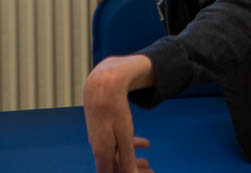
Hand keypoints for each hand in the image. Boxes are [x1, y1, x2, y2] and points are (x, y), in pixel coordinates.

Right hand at [83, 54, 154, 172]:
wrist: (102, 86)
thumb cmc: (114, 110)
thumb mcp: (124, 135)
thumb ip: (127, 156)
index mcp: (101, 152)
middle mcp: (98, 148)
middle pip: (116, 166)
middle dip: (134, 171)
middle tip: (152, 171)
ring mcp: (100, 139)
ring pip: (118, 156)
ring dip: (133, 160)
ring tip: (150, 163)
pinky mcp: (104, 130)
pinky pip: (117, 144)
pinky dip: (132, 145)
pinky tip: (147, 143)